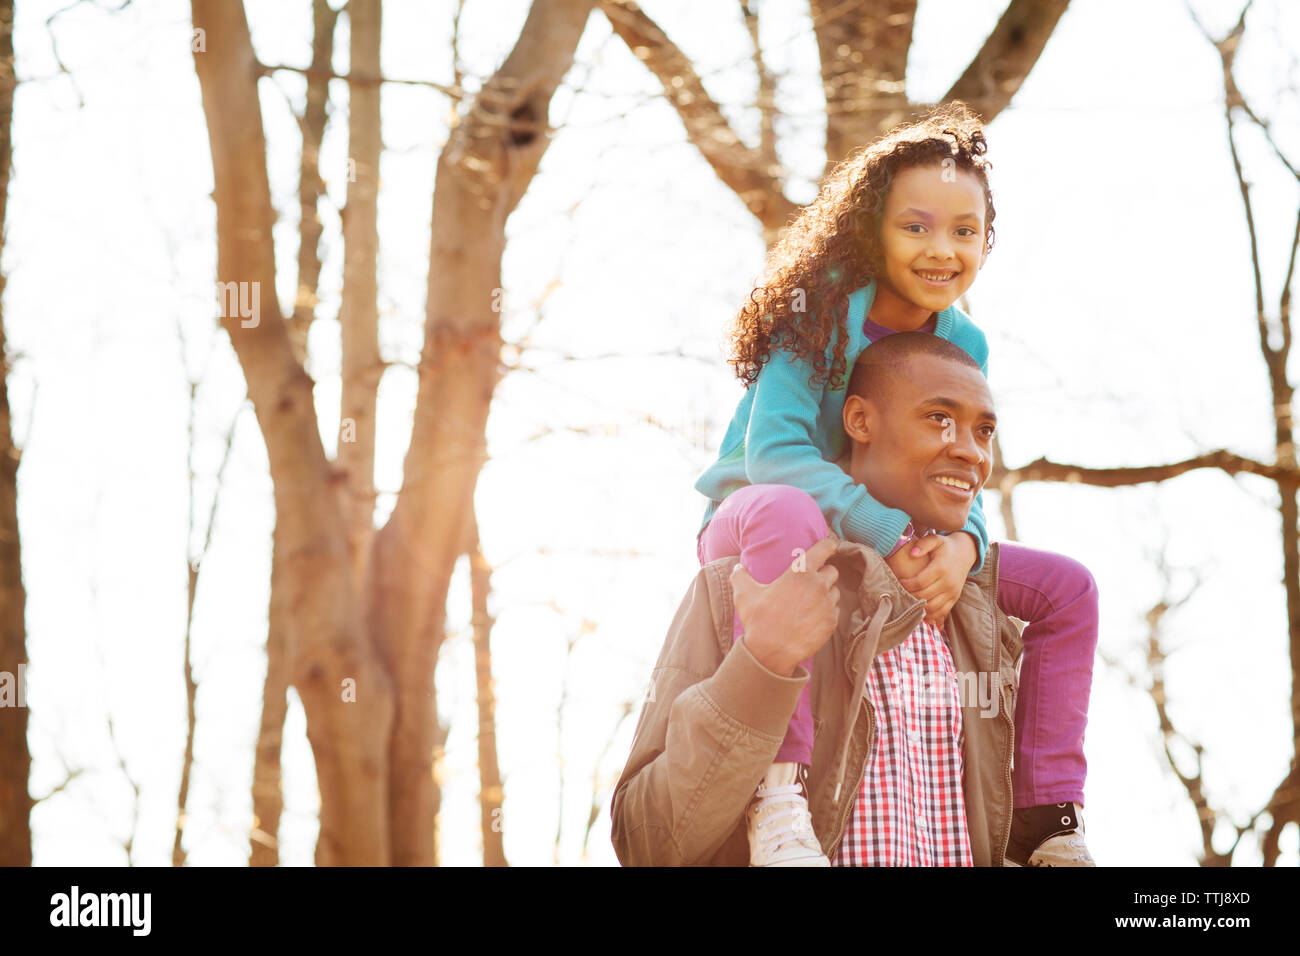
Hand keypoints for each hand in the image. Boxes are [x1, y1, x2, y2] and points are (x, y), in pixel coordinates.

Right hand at [730, 532, 840, 676]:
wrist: (771, 652)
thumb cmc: (758, 620)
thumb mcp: (744, 594)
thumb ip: (740, 575)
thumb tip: (737, 567)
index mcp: (800, 572)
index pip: (823, 549)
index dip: (829, 544)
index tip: (832, 544)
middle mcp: (818, 585)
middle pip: (833, 571)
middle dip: (825, 573)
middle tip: (813, 581)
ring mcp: (827, 605)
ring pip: (835, 592)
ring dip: (827, 593)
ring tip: (811, 601)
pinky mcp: (831, 623)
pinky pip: (835, 610)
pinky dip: (827, 611)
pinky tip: (814, 617)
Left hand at [889, 532, 976, 628]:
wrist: (965, 552)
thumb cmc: (945, 546)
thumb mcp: (935, 540)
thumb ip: (923, 544)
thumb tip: (912, 554)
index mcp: (941, 568)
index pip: (919, 582)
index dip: (906, 585)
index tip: (898, 581)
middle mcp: (948, 582)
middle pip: (924, 596)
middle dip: (910, 596)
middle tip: (900, 592)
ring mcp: (952, 592)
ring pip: (932, 607)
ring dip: (918, 607)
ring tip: (909, 600)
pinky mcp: (955, 598)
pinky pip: (942, 612)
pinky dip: (930, 614)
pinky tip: (920, 609)